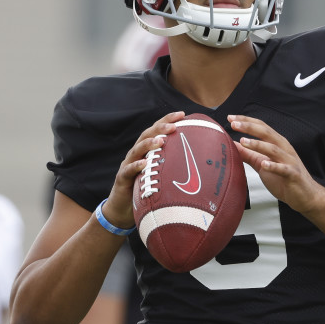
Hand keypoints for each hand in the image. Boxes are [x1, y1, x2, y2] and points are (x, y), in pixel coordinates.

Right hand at [101, 112, 185, 228]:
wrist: (123, 209)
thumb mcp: (161, 176)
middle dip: (160, 128)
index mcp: (147, 151)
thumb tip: (202, 165)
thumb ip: (174, 168)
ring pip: (137, 150)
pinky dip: (136, 166)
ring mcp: (128, 165)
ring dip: (148, 144)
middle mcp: (136, 154)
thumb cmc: (146, 190)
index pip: (157, 131)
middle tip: (173, 126)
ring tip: (160, 141)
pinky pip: (128, 171)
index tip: (182, 114)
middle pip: (146, 135)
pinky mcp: (122, 179)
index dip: (168, 120)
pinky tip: (144, 164)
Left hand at [228, 115, 323, 213]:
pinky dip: (273, 166)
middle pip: (266, 133)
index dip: (246, 121)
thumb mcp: (262, 164)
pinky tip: (264, 165)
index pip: (261, 127)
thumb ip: (248, 154)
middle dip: (249, 127)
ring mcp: (289, 161)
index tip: (231, 118)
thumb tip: (232, 145)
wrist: (305, 195)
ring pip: (273, 149)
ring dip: (257, 144)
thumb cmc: (284, 179)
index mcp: (276, 144)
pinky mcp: (293, 174)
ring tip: (243, 141)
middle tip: (234, 124)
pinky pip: (283, 169)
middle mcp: (283, 149)